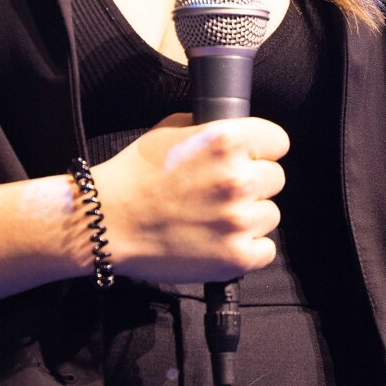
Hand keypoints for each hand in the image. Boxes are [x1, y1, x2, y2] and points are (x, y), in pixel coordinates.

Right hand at [95, 111, 288, 283]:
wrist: (107, 222)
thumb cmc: (134, 176)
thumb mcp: (169, 132)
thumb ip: (210, 129)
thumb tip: (237, 134)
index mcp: (226, 141)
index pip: (278, 141)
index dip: (261, 150)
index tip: (249, 159)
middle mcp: (238, 178)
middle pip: (275, 179)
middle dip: (252, 184)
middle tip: (220, 193)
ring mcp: (239, 220)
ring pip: (270, 215)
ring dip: (248, 217)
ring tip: (213, 219)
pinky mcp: (237, 256)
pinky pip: (265, 250)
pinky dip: (246, 249)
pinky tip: (218, 242)